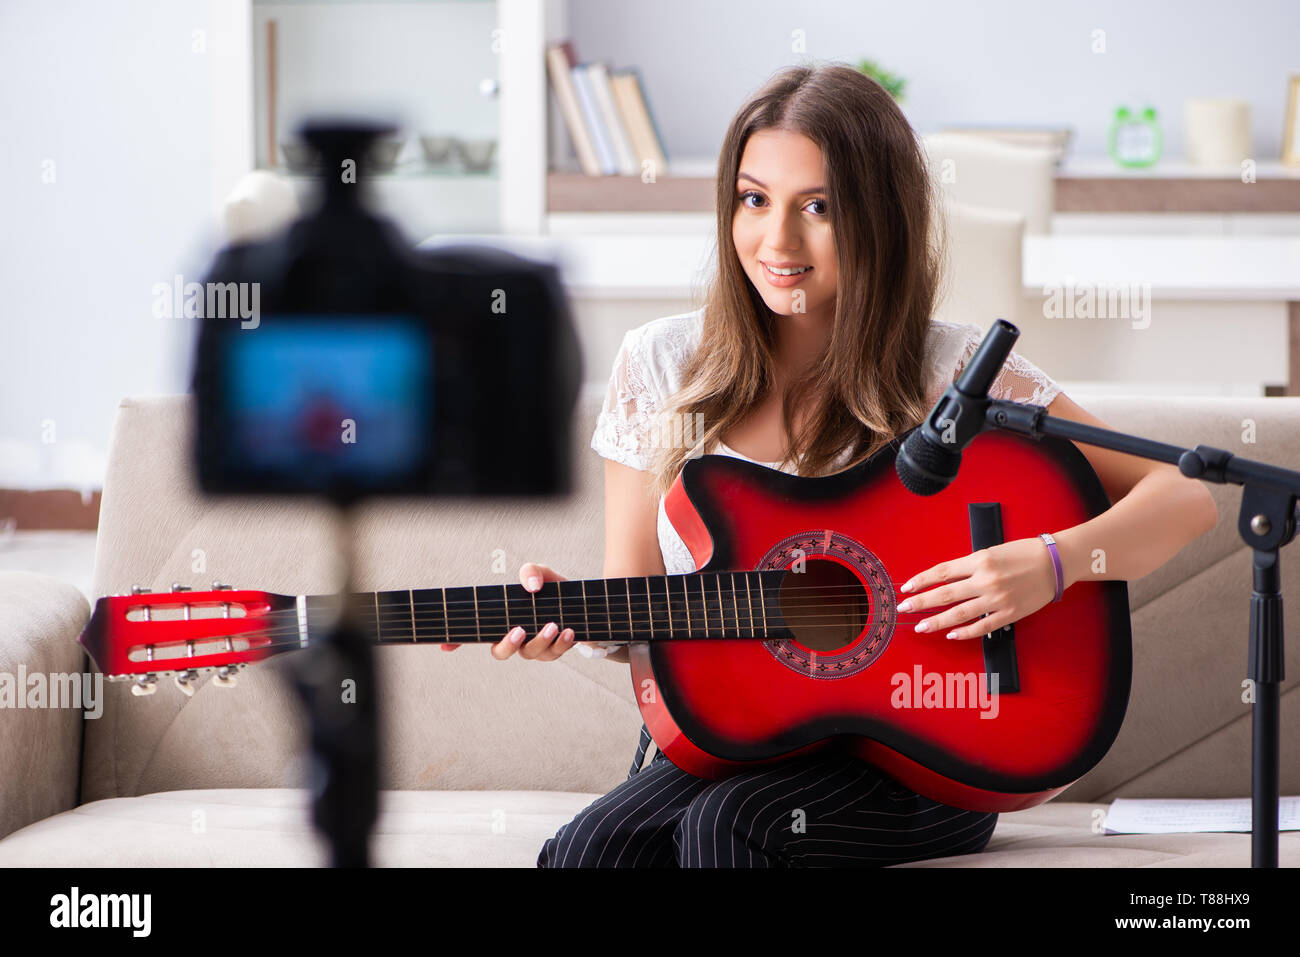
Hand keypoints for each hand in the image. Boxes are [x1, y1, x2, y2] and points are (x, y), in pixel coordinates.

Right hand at [439, 562, 577, 659]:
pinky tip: (568, 631)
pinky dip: (561, 643)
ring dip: (541, 640)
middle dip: (508, 645)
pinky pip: (554, 654)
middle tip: (519, 630)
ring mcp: (534, 648)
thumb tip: (531, 585)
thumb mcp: (541, 574)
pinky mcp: (554, 651)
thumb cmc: (553, 589)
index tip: (445, 645)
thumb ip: (531, 571)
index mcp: (503, 620)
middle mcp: (515, 637)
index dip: (458, 640)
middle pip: (500, 652)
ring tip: (553, 625)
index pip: (477, 632)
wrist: (582, 602)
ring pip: (530, 654)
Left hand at [896, 538, 1059, 640]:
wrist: (1055, 563)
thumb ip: (969, 566)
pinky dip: (965, 632)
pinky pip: (982, 627)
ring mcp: (997, 599)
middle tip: (904, 609)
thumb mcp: (991, 551)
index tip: (906, 588)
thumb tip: (946, 579)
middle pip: (944, 594)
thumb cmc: (1024, 553)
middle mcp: (985, 580)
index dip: (921, 581)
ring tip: (921, 627)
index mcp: (979, 560)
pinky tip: (951, 635)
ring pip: (959, 613)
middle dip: (921, 603)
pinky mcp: (1009, 614)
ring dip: (937, 622)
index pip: (942, 572)